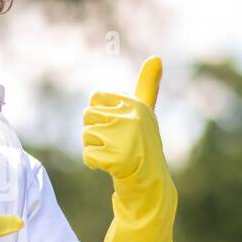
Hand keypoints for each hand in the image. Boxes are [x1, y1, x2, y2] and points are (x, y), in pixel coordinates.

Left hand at [82, 55, 177, 241]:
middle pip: (87, 116)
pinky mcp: (115, 158)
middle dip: (94, 132)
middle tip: (113, 145)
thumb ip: (148, 86)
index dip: (99, 116)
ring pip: (85, 135)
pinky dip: (93, 164)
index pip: (96, 99)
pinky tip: (110, 168)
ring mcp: (124, 139)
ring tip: (113, 156)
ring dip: (93, 148)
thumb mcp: (145, 114)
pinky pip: (86, 156)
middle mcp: (132, 118)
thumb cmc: (144, 146)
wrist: (151, 185)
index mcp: (137, 105)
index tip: (115, 128)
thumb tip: (156, 56)